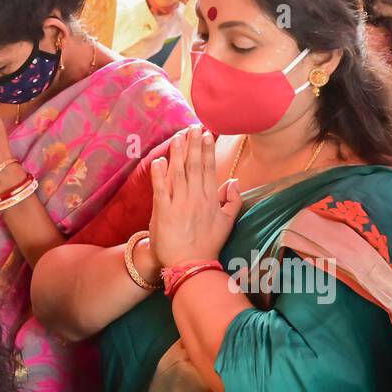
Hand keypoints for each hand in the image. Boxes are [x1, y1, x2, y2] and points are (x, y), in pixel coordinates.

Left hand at [150, 125, 242, 267]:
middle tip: (193, 126)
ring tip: (177, 137)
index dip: (206, 150)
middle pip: (194, 166)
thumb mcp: (227, 222)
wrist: (190, 265)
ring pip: (178, 174)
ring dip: (177, 154)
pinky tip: (159, 160)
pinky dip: (159, 175)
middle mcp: (195, 198)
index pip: (208, 168)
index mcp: (210, 199)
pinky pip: (161, 190)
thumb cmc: (207, 244)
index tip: (206, 133)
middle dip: (193, 145)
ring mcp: (179, 205)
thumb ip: (233, 200)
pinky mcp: (163, 213)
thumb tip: (233, 180)